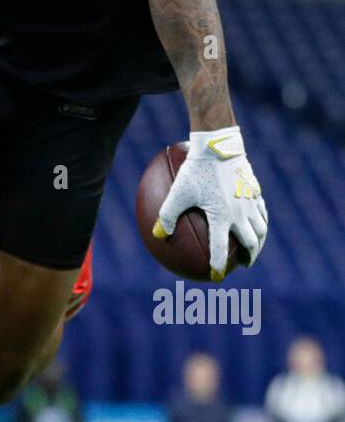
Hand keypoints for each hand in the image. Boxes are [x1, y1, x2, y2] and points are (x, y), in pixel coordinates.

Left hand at [153, 126, 267, 280]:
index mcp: (222, 218)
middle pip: (251, 243)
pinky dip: (261, 222)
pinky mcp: (256, 190)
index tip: (216, 277)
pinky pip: (262, 212)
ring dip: (259, 242)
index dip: (218, 266)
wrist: (218, 145)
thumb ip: (166, 215)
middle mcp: (241, 214)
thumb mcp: (177, 192)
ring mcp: (251, 202)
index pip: (221, 250)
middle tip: (241, 264)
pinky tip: (255, 221)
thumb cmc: (196, 169)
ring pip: (262, 229)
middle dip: (248, 257)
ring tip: (252, 248)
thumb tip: (158, 234)